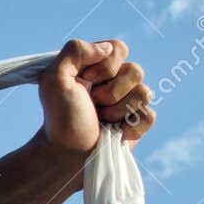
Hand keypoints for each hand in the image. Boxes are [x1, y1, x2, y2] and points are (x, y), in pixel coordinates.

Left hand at [37, 38, 154, 156]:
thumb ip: (75, 51)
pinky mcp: (137, 124)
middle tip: (92, 104)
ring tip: (100, 120)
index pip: (119, 48)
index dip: (106, 65)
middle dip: (111, 91)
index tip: (87, 81)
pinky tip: (113, 133)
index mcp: (97, 69)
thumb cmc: (59, 118)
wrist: (65, 154)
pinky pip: (149, 116)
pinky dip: (129, 126)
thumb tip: (106, 48)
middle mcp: (116, 83)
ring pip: (144, 93)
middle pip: (135, 70)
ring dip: (117, 110)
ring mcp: (128, 103)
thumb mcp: (54, 79)